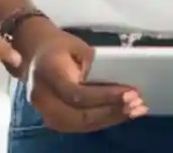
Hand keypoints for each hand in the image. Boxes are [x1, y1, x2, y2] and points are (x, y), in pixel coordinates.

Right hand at [15, 19, 146, 132]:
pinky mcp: (54, 120)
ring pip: (81, 125)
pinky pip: (80, 126)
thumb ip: (93, 63)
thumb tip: (116, 80)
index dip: (105, 96)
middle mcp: (42, 97)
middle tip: (138, 105)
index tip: (130, 92)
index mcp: (47, 72)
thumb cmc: (58, 46)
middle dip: (111, 112)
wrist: (35, 54)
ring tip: (136, 111)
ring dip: (111, 119)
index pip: (75, 93)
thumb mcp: (76, 45)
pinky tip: (122, 114)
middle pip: (79, 116)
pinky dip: (104, 121)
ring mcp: (45, 112)